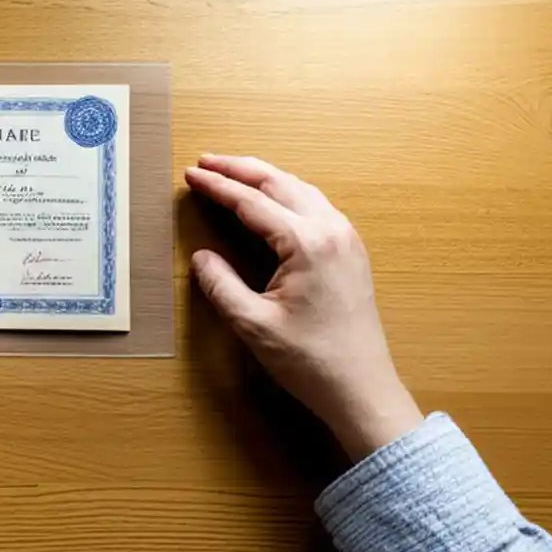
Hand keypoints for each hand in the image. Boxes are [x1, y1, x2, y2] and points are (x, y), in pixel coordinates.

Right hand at [185, 154, 421, 460]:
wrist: (361, 389)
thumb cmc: (311, 361)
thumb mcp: (253, 325)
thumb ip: (221, 285)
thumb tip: (201, 257)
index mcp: (307, 244)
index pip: (252, 202)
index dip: (217, 186)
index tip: (190, 175)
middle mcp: (332, 231)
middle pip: (279, 182)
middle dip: (239, 169)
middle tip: (206, 162)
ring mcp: (346, 239)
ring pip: (300, 189)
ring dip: (264, 177)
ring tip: (232, 172)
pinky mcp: (351, 252)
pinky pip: (315, 205)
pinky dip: (286, 193)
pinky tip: (270, 199)